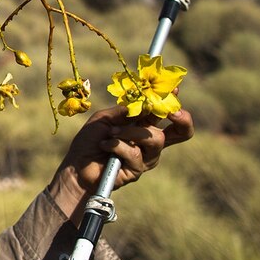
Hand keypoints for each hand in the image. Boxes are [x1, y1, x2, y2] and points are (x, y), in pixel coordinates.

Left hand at [47, 106, 193, 221]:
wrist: (77, 166)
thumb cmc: (89, 140)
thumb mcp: (105, 119)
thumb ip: (125, 111)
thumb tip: (144, 102)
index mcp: (143, 125)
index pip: (163, 113)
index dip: (172, 102)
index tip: (175, 90)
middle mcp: (149, 141)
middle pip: (181, 132)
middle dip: (182, 120)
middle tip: (173, 112)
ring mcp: (146, 156)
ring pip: (154, 138)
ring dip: (129, 132)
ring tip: (110, 133)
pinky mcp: (138, 170)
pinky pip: (135, 153)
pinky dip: (117, 146)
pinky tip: (104, 146)